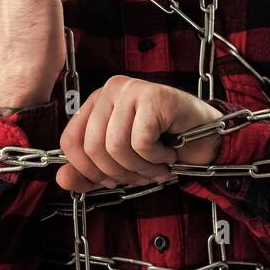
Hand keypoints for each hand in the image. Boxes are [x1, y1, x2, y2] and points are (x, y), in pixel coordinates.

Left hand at [56, 76, 223, 192]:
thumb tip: (62, 180)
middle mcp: (111, 90)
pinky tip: (168, 154)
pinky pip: (141, 142)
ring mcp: (132, 90)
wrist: (208, 138)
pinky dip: (157, 159)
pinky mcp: (155, 96)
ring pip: (116, 147)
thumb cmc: (165, 147)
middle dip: (119, 173)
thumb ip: (90, 173)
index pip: (70, 140)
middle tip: (141, 175)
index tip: (112, 179)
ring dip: (140, 168)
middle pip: (92, 147)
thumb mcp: (121, 165)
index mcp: (97, 103)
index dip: (88, 169)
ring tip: (157, 167)